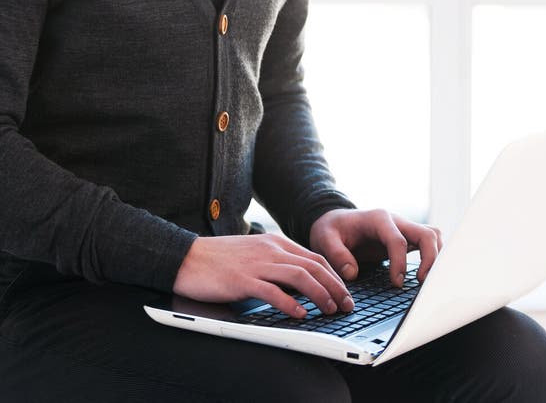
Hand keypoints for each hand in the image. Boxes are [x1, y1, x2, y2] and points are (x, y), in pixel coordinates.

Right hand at [173, 233, 354, 318]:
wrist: (187, 257)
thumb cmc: (219, 258)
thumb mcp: (254, 253)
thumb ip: (276, 262)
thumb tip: (300, 282)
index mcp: (274, 242)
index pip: (314, 257)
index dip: (334, 275)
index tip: (344, 292)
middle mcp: (270, 249)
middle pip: (313, 265)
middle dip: (335, 286)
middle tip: (347, 305)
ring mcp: (257, 263)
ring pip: (299, 276)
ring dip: (320, 294)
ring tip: (331, 310)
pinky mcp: (243, 280)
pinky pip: (273, 291)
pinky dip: (290, 303)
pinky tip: (300, 314)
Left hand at [309, 208, 442, 286]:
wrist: (335, 222)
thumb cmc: (331, 229)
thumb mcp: (324, 238)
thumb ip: (336, 254)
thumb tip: (352, 273)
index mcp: (378, 219)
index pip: (397, 240)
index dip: (399, 263)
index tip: (396, 284)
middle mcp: (396, 221)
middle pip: (426, 233)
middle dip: (430, 259)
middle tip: (421, 283)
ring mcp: (403, 228)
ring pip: (432, 236)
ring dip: (436, 257)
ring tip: (426, 282)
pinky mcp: (406, 238)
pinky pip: (428, 243)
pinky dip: (433, 257)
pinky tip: (426, 276)